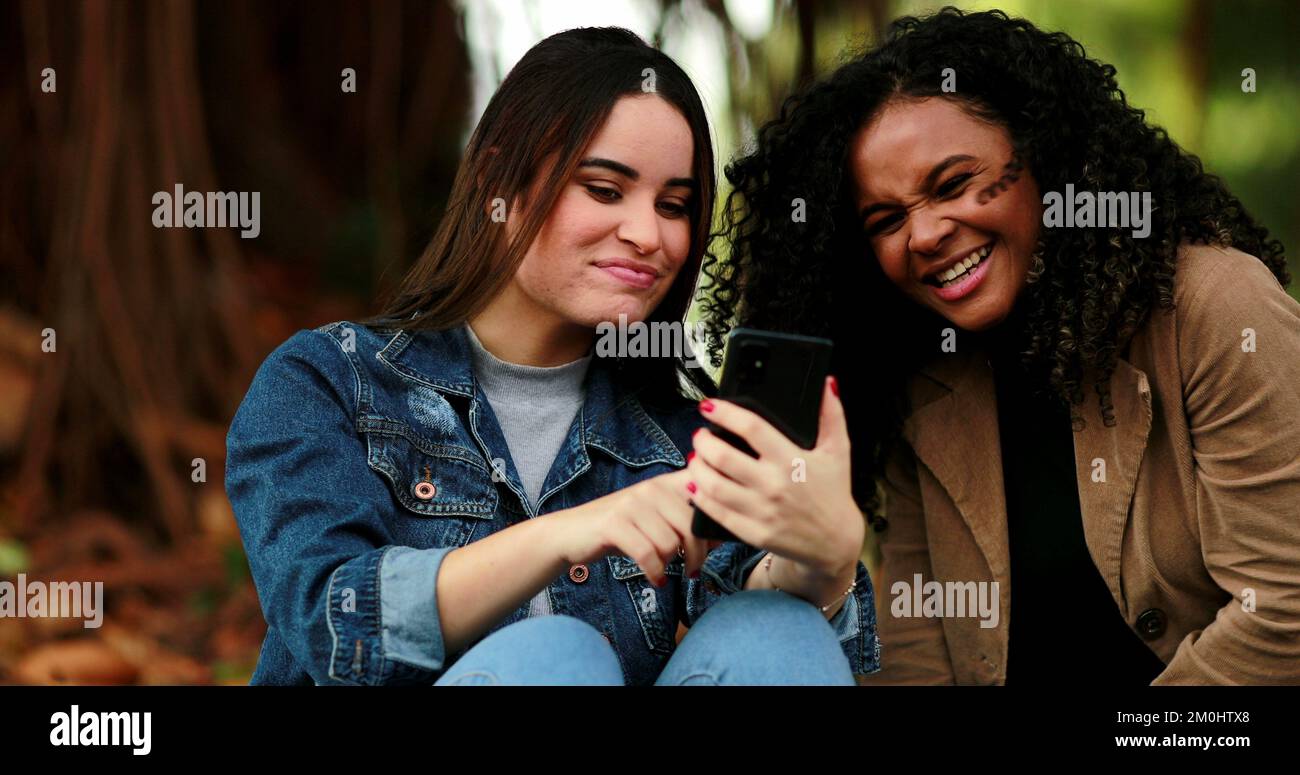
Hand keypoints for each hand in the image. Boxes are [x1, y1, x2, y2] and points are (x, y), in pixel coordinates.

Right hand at [548, 468, 720, 586]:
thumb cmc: (621, 530)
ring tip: (663, 570)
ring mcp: (632, 504)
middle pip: (692, 526)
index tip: (719, 539)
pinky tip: (654, 578)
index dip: (720, 512)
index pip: (705, 488)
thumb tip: (721, 537)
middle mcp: (651, 488)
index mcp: (666, 483)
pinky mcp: (615, 523)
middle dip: (697, 555)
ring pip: (671, 544)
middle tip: (693, 571)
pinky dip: (654, 572)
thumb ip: (687, 524)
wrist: (571, 533)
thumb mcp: (656, 521)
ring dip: (670, 564)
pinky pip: (648, 554)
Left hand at [686, 376, 863, 577]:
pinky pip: (716, 511)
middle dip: (703, 440)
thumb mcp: (838, 451)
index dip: (725, 413)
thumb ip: (832, 415)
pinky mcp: (753, 532)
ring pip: (713, 484)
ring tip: (695, 457)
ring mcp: (762, 510)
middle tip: (700, 434)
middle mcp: (774, 485)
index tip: (709, 406)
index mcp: (792, 459)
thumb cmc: (833, 492)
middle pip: (723, 456)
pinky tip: (695, 484)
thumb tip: (827, 384)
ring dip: (696, 466)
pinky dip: (699, 496)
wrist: (835, 542)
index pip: (751, 428)